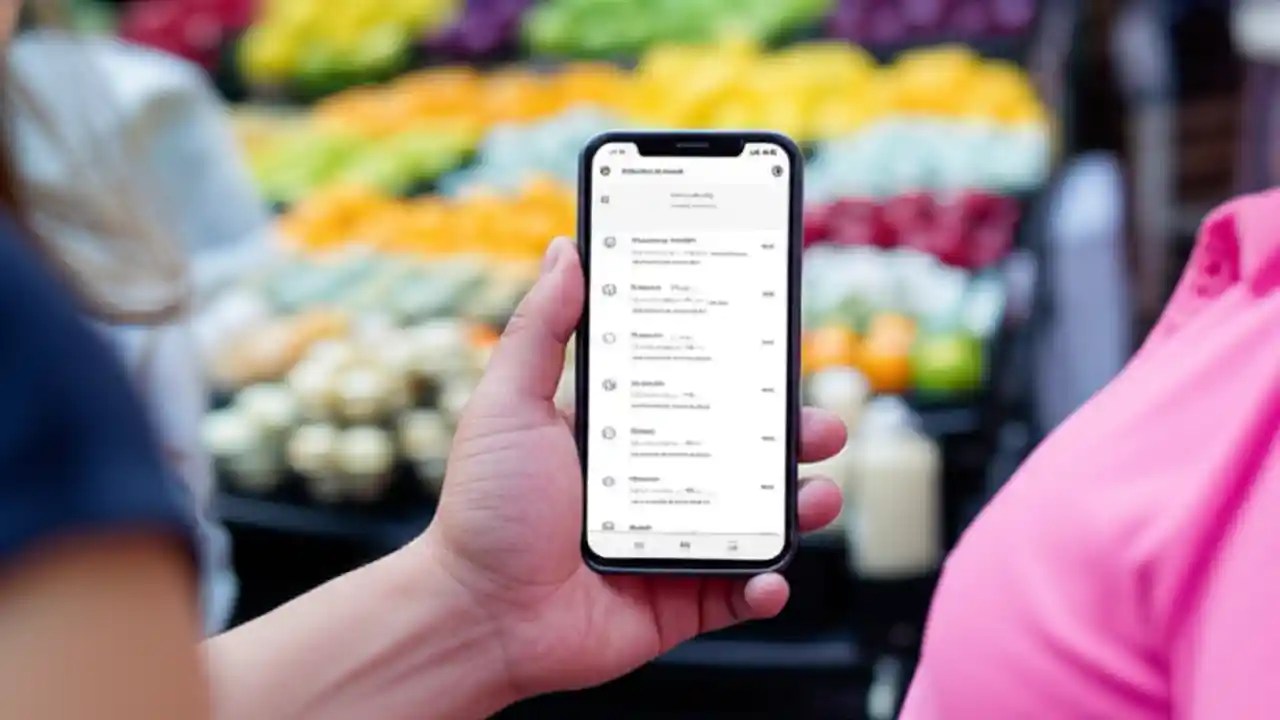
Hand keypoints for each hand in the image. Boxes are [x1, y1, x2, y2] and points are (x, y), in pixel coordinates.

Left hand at [422, 237, 845, 699]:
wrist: (475, 617)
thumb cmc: (484, 509)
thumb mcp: (509, 404)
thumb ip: (540, 330)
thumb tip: (565, 250)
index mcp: (625, 433)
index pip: (697, 389)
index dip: (743, 371)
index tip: (777, 344)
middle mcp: (657, 484)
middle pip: (745, 452)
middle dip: (793, 435)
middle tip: (821, 425)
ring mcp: (674, 542)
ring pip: (758, 518)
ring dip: (801, 505)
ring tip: (819, 495)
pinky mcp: (681, 600)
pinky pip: (741, 591)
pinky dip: (766, 585)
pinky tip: (769, 576)